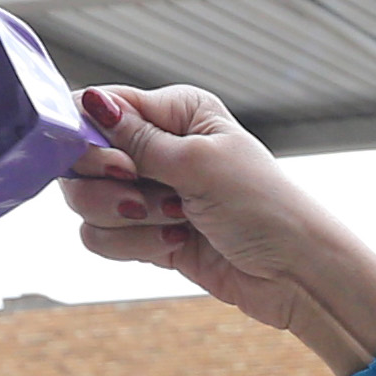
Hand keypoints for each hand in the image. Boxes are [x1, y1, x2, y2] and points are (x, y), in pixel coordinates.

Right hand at [60, 86, 375, 371]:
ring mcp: (148, 194)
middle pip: (80, 160)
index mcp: (174, 112)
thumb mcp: (200, 163)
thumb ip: (138, 139)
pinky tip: (176, 244)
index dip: (91, 138)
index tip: (120, 166)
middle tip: (146, 196)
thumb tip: (88, 102)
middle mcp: (156, 147)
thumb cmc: (263, 207)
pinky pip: (104, 239)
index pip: (97, 107)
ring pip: (86, 203)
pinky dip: (134, 246)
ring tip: (176, 221)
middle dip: (108, 186)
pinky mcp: (147, 236)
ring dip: (126, 219)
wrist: (296, 273)